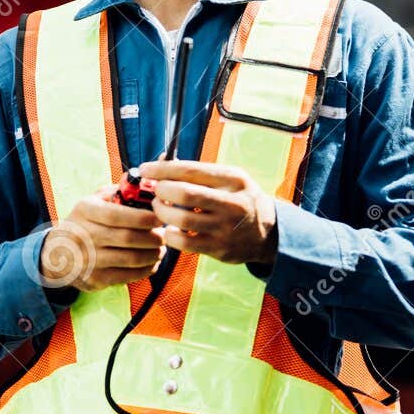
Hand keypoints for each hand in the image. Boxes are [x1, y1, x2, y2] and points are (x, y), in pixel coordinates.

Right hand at [39, 189, 165, 291]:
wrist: (56, 255)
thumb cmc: (85, 223)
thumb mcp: (93, 202)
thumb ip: (119, 192)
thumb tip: (150, 187)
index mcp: (85, 211)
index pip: (115, 215)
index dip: (142, 217)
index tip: (159, 217)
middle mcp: (84, 235)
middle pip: (127, 238)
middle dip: (153, 237)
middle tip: (164, 235)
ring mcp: (88, 260)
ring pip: (131, 258)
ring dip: (153, 254)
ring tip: (161, 249)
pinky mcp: (95, 279)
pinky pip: (127, 276)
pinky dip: (145, 270)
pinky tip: (152, 263)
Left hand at [137, 160, 277, 266]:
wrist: (267, 232)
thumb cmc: (238, 199)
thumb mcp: (229, 179)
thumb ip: (199, 173)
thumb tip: (161, 164)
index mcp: (233, 179)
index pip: (190, 170)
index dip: (162, 170)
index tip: (146, 170)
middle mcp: (232, 203)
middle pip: (184, 194)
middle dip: (161, 191)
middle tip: (155, 191)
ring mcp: (226, 228)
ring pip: (181, 219)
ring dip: (162, 212)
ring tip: (160, 208)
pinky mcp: (219, 249)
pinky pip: (184, 242)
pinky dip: (169, 235)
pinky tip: (169, 230)